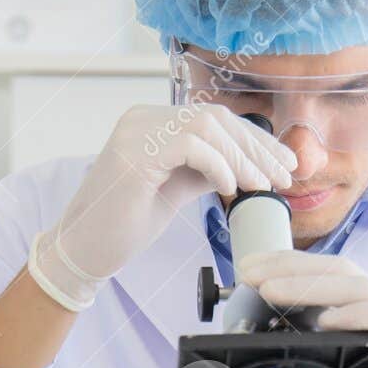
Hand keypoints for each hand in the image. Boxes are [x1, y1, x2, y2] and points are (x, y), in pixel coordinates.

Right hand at [30, 104, 295, 309]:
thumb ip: (207, 168)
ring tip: (262, 186)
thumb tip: (251, 164)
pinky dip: (219, 165)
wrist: (83, 250)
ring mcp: (135, 132)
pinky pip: (190, 145)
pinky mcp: (134, 154)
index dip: (254, 140)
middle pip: (216, 117)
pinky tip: (231, 188)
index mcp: (152, 122)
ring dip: (243, 157)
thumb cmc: (124, 224)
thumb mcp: (177, 187)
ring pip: (208, 126)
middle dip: (257, 147)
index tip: (283, 164)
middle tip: (284, 176)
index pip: (214, 118)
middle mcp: (142, 118)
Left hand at [237, 250, 367, 367]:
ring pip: (355, 286)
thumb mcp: (363, 360)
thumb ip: (334, 342)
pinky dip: (353, 313)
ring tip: (270, 290)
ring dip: (309, 285)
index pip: (325, 273)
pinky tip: (326, 319)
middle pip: (336, 268)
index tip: (248, 268)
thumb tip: (286, 333)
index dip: (286, 264)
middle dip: (288, 265)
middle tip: (247, 272)